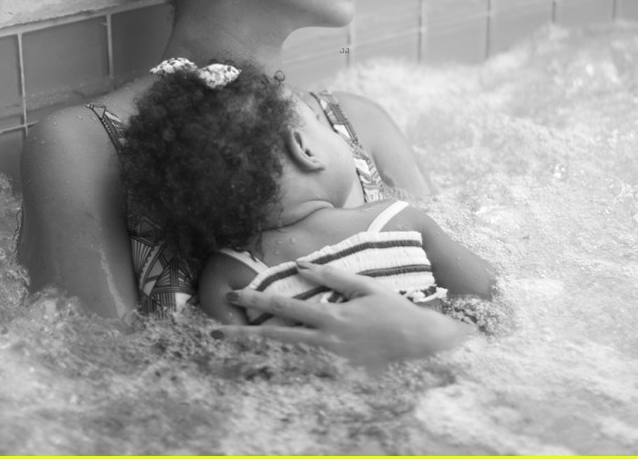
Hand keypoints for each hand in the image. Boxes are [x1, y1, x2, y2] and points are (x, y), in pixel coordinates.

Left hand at [211, 260, 472, 370]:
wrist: (422, 345)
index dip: (256, 302)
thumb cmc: (396, 311)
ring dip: (260, 345)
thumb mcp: (367, 287)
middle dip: (244, 332)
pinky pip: (306, 360)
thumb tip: (303, 268)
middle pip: (276, 336)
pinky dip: (285, 357)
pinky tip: (269, 354)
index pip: (285, 309)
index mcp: (332, 318)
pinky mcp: (339, 368)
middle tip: (216, 329)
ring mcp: (331, 359)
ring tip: (235, 340)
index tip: (233, 296)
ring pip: (287, 350)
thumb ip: (334, 278)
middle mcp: (326, 341)